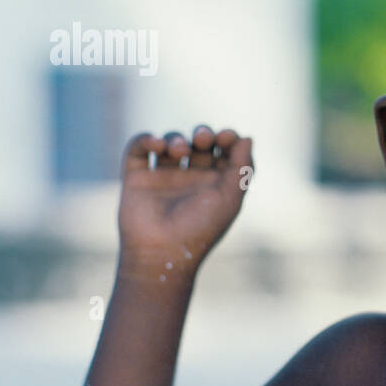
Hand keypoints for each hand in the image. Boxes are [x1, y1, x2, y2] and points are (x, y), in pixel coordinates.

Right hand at [117, 125, 253, 272]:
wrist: (161, 251)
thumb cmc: (200, 227)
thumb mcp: (230, 198)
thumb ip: (243, 167)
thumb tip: (248, 137)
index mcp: (216, 184)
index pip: (224, 151)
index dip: (227, 138)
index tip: (225, 137)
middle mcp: (191, 179)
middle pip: (199, 143)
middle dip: (203, 134)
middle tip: (202, 140)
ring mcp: (163, 177)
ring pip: (171, 143)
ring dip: (176, 139)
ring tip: (179, 152)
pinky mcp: (137, 177)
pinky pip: (138, 148)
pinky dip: (146, 139)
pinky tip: (156, 145)